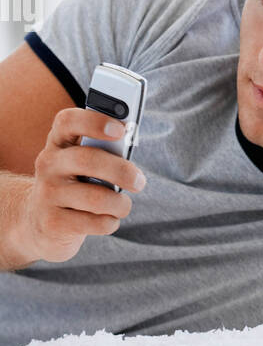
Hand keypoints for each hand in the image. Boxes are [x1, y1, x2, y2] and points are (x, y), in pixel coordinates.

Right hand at [22, 106, 145, 262]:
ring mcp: (47, 193)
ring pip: (96, 197)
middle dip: (121, 171)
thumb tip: (131, 157)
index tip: (121, 130)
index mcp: (58, 142)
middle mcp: (48, 164)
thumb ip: (104, 154)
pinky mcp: (52, 222)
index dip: (95, 121)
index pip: (68, 121)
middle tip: (139, 182)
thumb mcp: (84, 166)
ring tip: (123, 206)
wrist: (39, 223)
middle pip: (88, 159)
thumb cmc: (75, 187)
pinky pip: (95, 222)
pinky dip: (111, 222)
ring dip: (120, 204)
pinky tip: (108, 220)